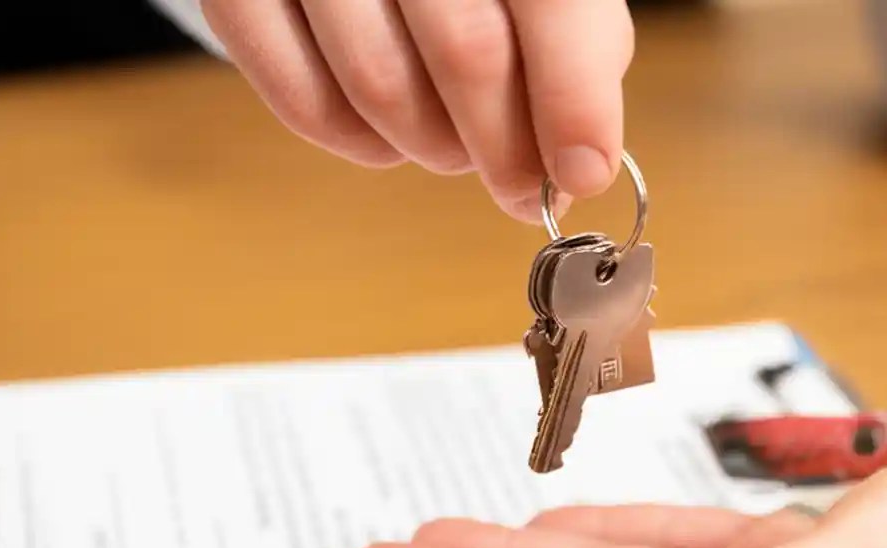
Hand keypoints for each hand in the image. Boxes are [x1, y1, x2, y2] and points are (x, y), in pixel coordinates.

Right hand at [200, 0, 633, 222]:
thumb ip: (570, 47)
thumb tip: (578, 162)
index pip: (551, 4)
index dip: (573, 99)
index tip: (582, 173)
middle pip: (467, 54)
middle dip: (506, 151)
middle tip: (521, 189)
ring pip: (383, 89)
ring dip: (434, 149)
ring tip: (452, 144)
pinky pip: (304, 103)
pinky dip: (360, 145)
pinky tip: (388, 136)